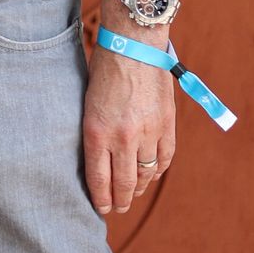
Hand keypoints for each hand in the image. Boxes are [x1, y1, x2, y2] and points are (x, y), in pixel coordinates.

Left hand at [84, 23, 175, 214]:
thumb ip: (94, 132)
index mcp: (96, 131)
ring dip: (138, 188)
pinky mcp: (166, 124)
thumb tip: (97, 159)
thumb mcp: (87, 102)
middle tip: (117, 209)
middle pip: (123, 184)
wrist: (132, 43)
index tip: (100, 209)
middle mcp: (122, 137)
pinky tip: (150, 175)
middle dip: (119, 201)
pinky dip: (157, 170)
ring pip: (145, 174)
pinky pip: (164, 158)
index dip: (100, 200)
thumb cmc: (103, 69)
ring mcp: (148, 132)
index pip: (98, 179)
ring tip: (131, 194)